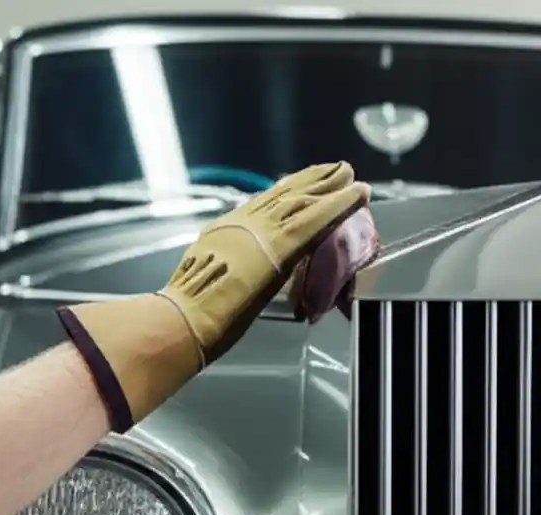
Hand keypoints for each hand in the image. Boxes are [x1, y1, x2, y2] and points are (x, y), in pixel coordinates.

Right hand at [56, 161, 370, 431]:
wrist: (183, 320)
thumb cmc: (190, 316)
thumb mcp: (207, 282)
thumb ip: (229, 274)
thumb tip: (243, 283)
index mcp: (223, 232)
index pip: (261, 205)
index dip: (286, 191)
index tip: (302, 181)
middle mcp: (241, 224)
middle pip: (284, 195)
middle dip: (312, 180)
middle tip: (336, 169)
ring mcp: (261, 232)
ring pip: (304, 201)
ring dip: (331, 186)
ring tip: (351, 176)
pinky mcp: (280, 246)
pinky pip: (318, 219)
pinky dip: (341, 205)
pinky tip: (358, 196)